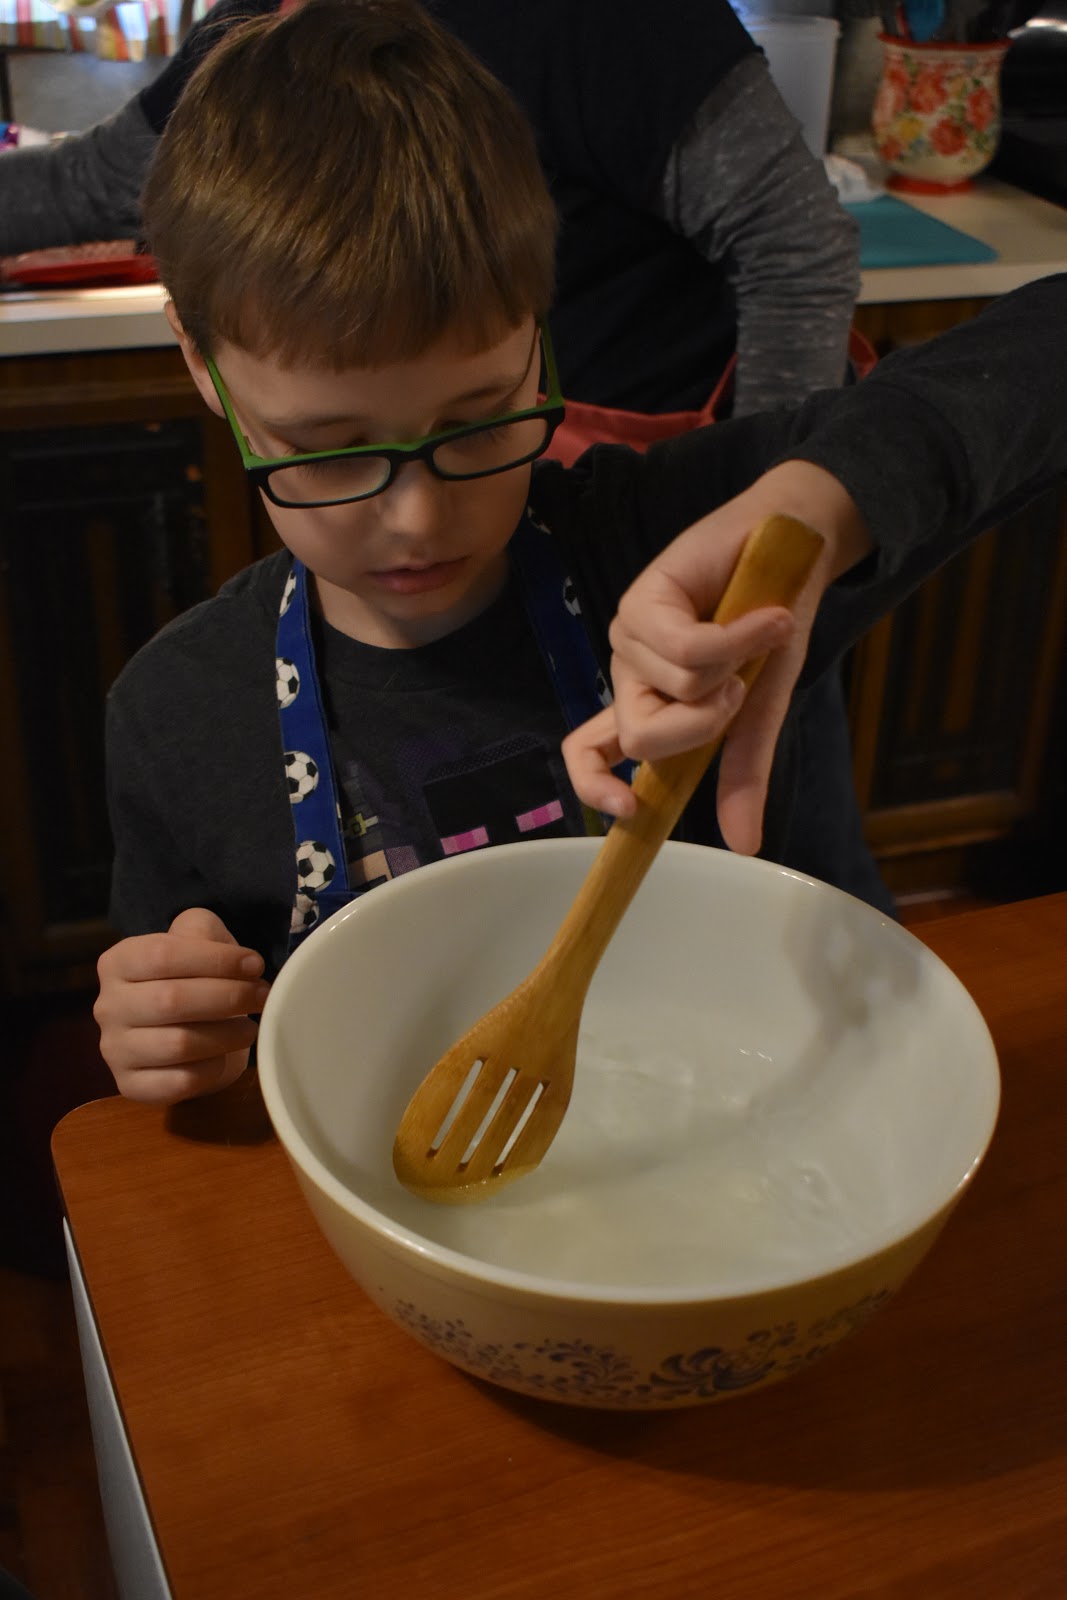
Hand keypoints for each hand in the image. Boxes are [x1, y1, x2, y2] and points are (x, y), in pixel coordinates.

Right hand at [94, 907, 270, 1103]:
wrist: (184, 1027)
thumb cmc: (194, 976)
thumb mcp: (197, 938)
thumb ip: (205, 933)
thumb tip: (239, 961)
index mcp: (118, 963)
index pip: (163, 955)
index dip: (216, 959)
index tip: (255, 966)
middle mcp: (108, 1006)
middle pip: (172, 999)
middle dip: (229, 996)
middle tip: (262, 996)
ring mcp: (115, 1050)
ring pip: (178, 1044)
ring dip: (227, 1034)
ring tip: (250, 1027)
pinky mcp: (131, 1086)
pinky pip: (179, 1081)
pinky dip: (212, 1070)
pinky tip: (225, 1056)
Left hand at [562, 461, 871, 852]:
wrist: (794, 551)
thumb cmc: (769, 626)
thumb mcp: (759, 710)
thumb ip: (742, 773)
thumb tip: (745, 845)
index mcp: (648, 707)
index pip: (590, 753)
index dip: (595, 786)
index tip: (632, 808)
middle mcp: (631, 676)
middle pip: (640, 737)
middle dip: (704, 724)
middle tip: (739, 690)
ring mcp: (632, 637)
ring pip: (677, 690)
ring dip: (734, 669)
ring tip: (753, 632)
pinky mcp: (644, 598)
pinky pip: (690, 650)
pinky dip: (740, 641)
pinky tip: (763, 617)